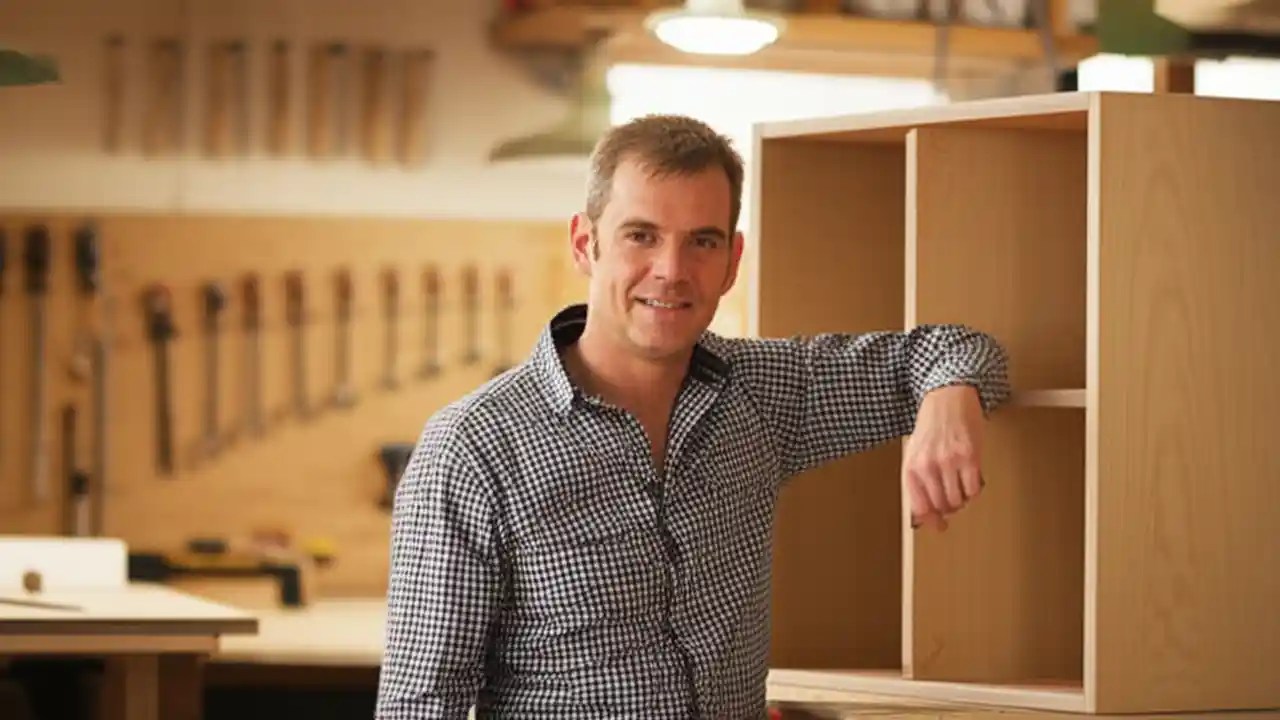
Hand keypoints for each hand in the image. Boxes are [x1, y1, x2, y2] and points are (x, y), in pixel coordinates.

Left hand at [902, 384, 985, 531]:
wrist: (948, 398)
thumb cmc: (931, 425)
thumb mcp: (915, 453)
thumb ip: (918, 482)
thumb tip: (926, 513)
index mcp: (911, 467)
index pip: (919, 507)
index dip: (931, 520)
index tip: (938, 526)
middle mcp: (928, 466)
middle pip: (942, 506)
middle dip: (949, 509)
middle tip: (953, 502)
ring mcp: (949, 462)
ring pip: (958, 500)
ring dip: (962, 499)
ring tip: (960, 486)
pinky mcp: (970, 456)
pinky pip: (974, 488)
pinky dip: (974, 489)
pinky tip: (970, 478)